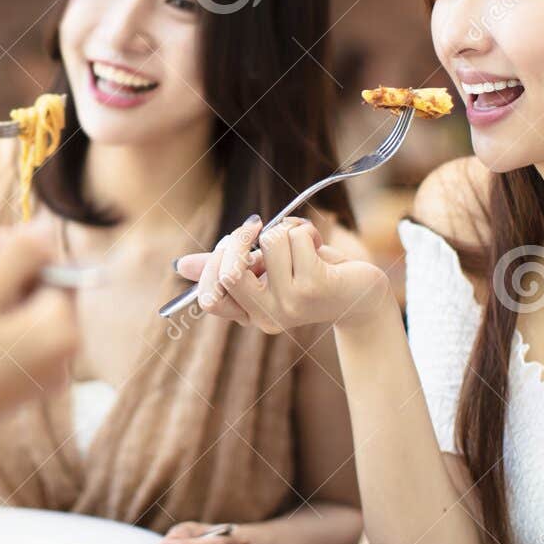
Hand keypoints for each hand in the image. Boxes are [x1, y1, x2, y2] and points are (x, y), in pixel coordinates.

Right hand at [175, 216, 392, 330]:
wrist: (361, 293)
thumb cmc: (311, 276)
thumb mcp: (265, 269)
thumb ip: (227, 266)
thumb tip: (181, 266)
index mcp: (250, 316)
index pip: (210, 297)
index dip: (217, 260)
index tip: (236, 240)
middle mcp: (267, 317)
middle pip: (229, 273)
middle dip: (240, 238)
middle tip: (258, 226)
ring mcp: (291, 304)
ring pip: (268, 243)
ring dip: (285, 231)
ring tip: (304, 247)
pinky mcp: (314, 286)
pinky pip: (293, 237)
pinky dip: (305, 230)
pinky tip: (320, 249)